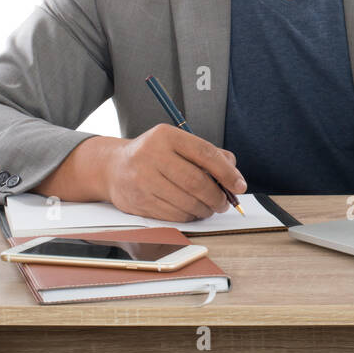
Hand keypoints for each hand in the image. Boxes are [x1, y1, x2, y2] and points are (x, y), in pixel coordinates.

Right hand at [104, 123, 246, 221]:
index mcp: (167, 136)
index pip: (205, 154)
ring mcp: (143, 179)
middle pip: (197, 182)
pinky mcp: (138, 201)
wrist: (113, 168)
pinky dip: (189, 217)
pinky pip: (173, 215)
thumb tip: (234, 174)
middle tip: (224, 203)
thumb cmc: (154, 155)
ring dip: (205, 209)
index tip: (240, 186)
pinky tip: (192, 212)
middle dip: (217, 197)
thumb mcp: (178, 144)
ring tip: (209, 208)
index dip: (227, 172)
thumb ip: (208, 154)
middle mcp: (152, 155)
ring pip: (186, 202)